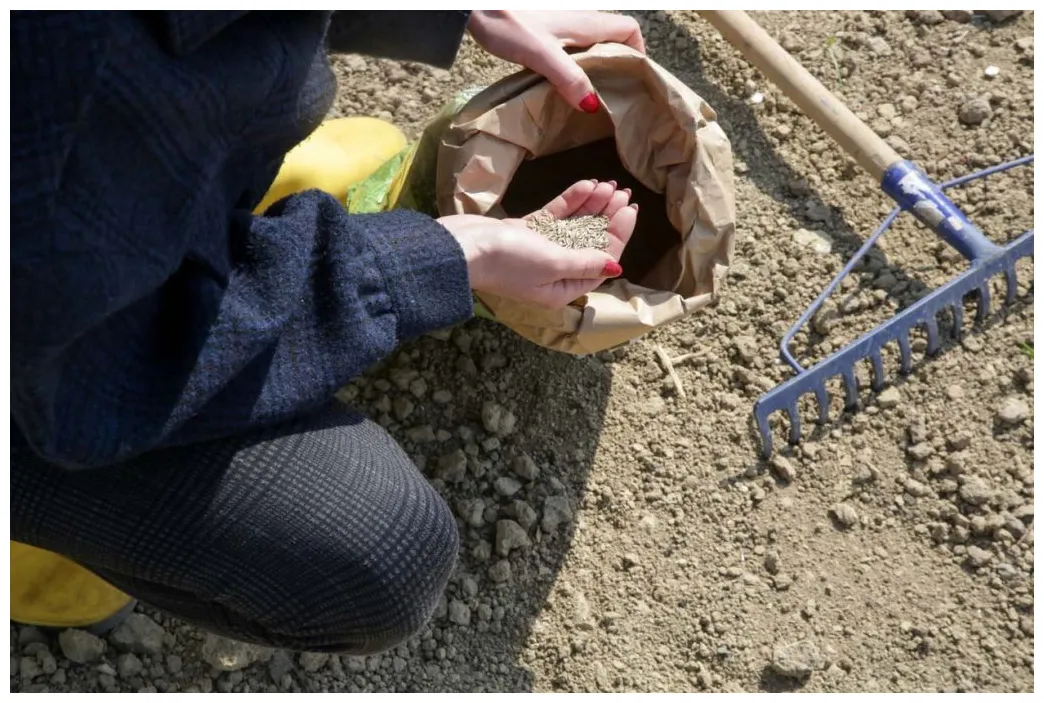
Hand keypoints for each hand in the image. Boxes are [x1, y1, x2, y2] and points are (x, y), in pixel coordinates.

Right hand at [439, 180, 637, 308]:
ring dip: (592, 206)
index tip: (630, 210)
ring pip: (574, 226)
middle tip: (623, 193)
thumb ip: (585, 262)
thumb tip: (616, 267)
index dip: (618, 236)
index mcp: (562, 288)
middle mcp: (553, 272)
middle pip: (589, 242)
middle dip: (607, 218)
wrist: (462, 248)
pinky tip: (586, 184)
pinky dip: (570, 201)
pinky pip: (554, 216)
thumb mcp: (553, 263)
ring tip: (608, 184)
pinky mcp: (525, 232)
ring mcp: (539, 250)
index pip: (600, 262)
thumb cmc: (508, 261)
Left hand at [467, 11, 644, 113]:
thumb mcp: (541, 54)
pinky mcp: (543, 31)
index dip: (637, 52)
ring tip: (587, 96)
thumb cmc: (507, 22)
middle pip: (612, 39)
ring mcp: (561, 25)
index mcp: (587, 22)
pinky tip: (560, 84)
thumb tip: (592, 105)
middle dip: (617, 65)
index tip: (632, 79)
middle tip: (610, 95)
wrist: (473, 5)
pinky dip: (573, 66)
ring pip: (591, 45)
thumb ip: (568, 77)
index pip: (629, 30)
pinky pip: (570, 49)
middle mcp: (579, 20)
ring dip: (594, 68)